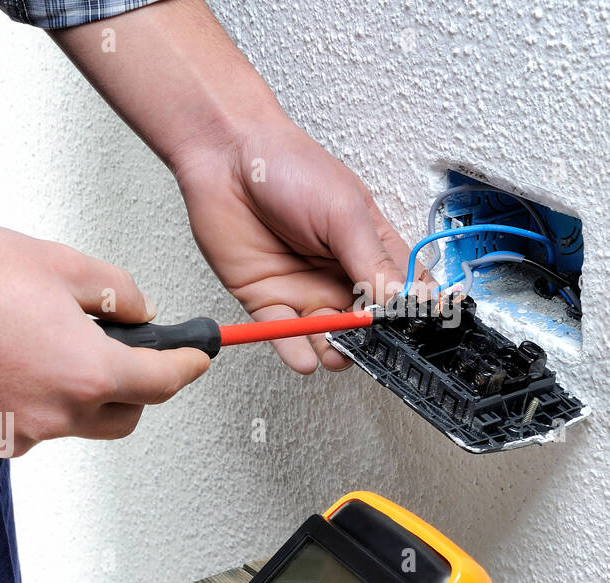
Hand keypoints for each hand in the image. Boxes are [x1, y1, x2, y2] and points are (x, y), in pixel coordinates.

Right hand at [0, 218, 209, 457]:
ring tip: (26, 342)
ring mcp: (12, 435)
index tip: (193, 361)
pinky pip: (16, 428)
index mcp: (86, 373)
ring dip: (65, 394)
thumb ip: (118, 294)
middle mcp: (53, 416)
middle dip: (129, 389)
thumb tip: (139, 313)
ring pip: (64, 423)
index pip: (162, 383)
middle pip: (120, 418)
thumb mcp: (61, 264)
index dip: (185, 367)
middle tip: (114, 352)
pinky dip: (19, 403)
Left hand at [173, 118, 413, 373]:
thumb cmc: (290, 168)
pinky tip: (306, 360)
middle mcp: (337, 273)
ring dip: (333, 349)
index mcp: (368, 248)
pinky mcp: (264, 298)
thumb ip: (370, 259)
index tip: (418, 333)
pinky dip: (294, 349)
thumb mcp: (344, 212)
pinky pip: (281, 332)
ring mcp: (301, 288)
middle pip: (363, 321)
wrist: (228, 158)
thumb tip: (399, 298)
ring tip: (337, 358)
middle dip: (370, 340)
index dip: (411, 313)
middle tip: (373, 350)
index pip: (400, 290)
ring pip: (324, 333)